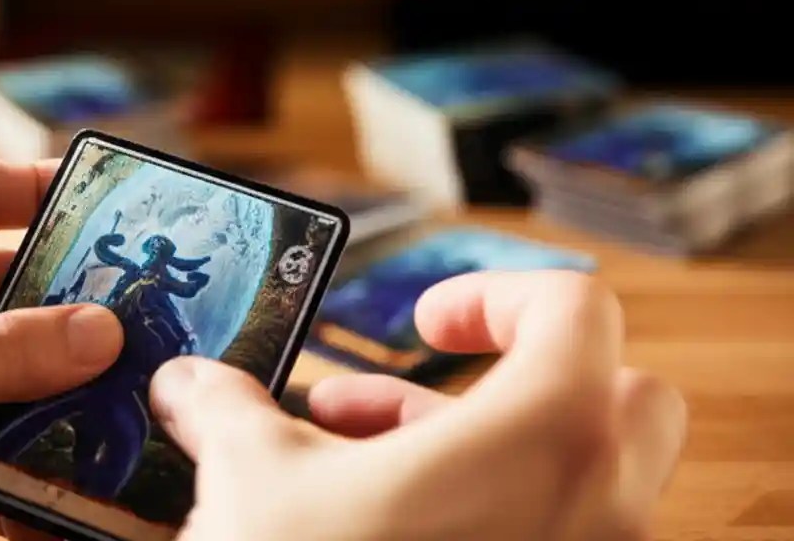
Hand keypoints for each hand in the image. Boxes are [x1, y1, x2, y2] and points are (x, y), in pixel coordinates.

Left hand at [0, 160, 121, 539]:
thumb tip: (101, 332)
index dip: (33, 191)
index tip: (108, 201)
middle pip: (1, 292)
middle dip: (70, 309)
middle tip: (149, 317)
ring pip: (4, 376)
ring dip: (59, 394)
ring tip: (134, 402)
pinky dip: (28, 468)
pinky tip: (76, 481)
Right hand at [150, 270, 686, 540]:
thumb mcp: (253, 479)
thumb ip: (229, 408)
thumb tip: (193, 383)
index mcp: (546, 440)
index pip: (578, 313)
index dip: (495, 295)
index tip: (428, 321)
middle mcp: (598, 512)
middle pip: (619, 398)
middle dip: (523, 380)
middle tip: (434, 390)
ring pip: (576, 478)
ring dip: (472, 450)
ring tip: (348, 454)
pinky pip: (551, 537)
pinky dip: (482, 513)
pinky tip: (370, 519)